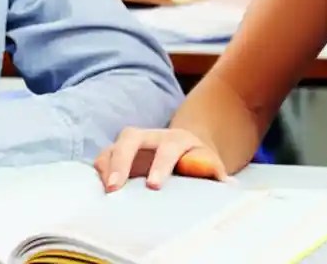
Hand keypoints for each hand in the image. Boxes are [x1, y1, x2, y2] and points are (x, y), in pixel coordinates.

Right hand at [95, 127, 231, 191]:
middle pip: (131, 137)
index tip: (153, 186)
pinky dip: (99, 171)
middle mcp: (151, 136)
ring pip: (113, 146)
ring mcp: (133, 144)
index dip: (160, 165)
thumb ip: (214, 173)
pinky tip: (98, 190)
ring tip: (105, 191)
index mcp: (177, 139)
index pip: (167, 148)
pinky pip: (103, 157)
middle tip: (114, 187)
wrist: (186, 150)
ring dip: (106, 167)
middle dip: (122, 160)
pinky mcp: (119, 154)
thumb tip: (228, 185)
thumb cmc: (198, 162)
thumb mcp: (210, 165)